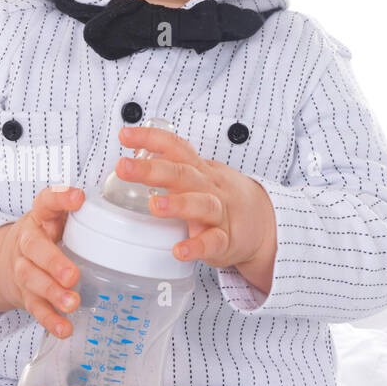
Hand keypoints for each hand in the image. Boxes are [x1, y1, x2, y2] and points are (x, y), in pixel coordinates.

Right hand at [0, 185, 85, 336]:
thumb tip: (141, 212)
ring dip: (52, 293)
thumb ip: (87, 216)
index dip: (60, 199)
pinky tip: (64, 328)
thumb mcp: (59, 219)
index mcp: (40, 218)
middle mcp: (27, 242)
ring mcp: (23, 269)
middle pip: (34, 249)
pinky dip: (50, 320)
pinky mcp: (25, 294)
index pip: (46, 202)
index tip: (78, 199)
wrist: (6, 261)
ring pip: (32, 280)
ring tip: (72, 303)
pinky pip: (35, 308)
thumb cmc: (47, 238)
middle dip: (53, 263)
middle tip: (72, 275)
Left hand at [115, 124, 276, 281]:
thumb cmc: (220, 198)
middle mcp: (208, 187)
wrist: (262, 223)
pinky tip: (179, 250)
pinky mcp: (226, 240)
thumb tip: (133, 158)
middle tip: (124, 167)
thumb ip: (169, 167)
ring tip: (154, 205)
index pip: (175, 146)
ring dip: (177, 204)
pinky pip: (213, 242)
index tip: (124, 135)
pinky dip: (197, 246)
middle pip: (182, 173)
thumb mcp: (197, 176)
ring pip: (201, 204)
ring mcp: (219, 213)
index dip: (150, 138)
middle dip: (151, 169)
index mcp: (198, 170)